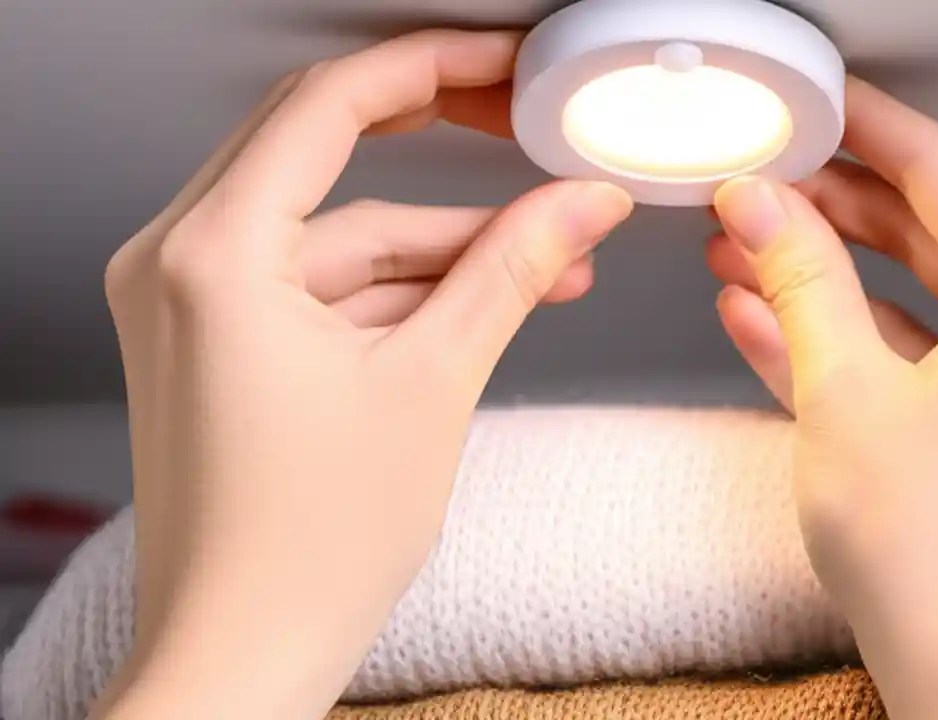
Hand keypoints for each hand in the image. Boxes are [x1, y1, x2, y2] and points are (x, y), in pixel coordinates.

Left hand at [94, 30, 631, 719]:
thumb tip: (580, 204)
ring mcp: (191, 306)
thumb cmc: (306, 551)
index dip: (429, 69)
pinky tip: (479, 303)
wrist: (242, 656)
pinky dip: (396, 290)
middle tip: (522, 130)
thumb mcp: (433, 384)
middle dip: (439, 148)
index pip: (329, 107)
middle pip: (323, 154)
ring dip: (437, 245)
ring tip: (544, 260)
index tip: (498, 65)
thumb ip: (513, 272)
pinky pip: (316, 285)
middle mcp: (179, 265)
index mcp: (213, 256)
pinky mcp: (216, 344)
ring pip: (334, 234)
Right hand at [708, 77, 937, 719]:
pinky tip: (756, 312)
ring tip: (735, 240)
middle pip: (921, 232)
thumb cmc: (937, 554)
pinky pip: (898, 355)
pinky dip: (832, 335)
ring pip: (901, 297)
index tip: (812, 105)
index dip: (864, 132)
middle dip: (826, 209)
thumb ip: (797, 278)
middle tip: (755, 178)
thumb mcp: (844, 388)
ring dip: (816, 272)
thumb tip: (756, 201)